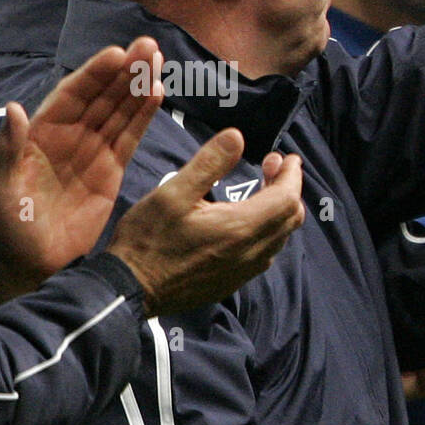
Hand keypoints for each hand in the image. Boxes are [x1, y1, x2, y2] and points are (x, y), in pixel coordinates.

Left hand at [0, 37, 163, 303]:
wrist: (32, 262)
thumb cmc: (8, 226)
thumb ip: (8, 150)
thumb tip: (16, 109)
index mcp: (40, 134)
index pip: (72, 95)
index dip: (94, 74)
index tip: (117, 54)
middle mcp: (69, 136)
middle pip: (101, 96)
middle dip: (124, 71)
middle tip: (149, 46)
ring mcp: (93, 152)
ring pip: (120, 111)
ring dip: (138, 86)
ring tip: (159, 61)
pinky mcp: (112, 171)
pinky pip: (130, 137)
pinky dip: (144, 116)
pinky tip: (157, 94)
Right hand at [108, 130, 305, 314]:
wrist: (132, 288)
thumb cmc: (148, 239)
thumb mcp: (172, 193)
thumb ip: (208, 164)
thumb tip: (237, 136)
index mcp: (241, 227)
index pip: (287, 198)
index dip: (292, 175)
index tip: (287, 158)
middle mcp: (252, 251)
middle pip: (291, 217)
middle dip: (289, 188)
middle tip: (271, 166)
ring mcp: (245, 269)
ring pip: (280, 236)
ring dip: (279, 209)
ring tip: (262, 188)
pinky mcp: (235, 280)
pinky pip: (266, 252)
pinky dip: (268, 229)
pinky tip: (248, 219)